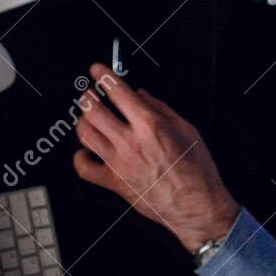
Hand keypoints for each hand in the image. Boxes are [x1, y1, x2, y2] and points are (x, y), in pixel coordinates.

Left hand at [73, 65, 239, 253]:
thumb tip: (142, 95)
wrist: (196, 205)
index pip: (117, 91)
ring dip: (82, 121)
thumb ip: (161, 108)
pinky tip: (85, 151)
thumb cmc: (196, 171)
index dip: (103, 75)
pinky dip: (80, 157)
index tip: (97, 70)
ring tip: (87, 118)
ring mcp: (118, 162)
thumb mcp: (186, 129)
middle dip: (88, 97)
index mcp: (149, 124)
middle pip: (93, 110)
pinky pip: (84, 168)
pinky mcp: (113, 182)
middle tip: (89, 94)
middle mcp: (130, 141)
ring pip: (85, 134)